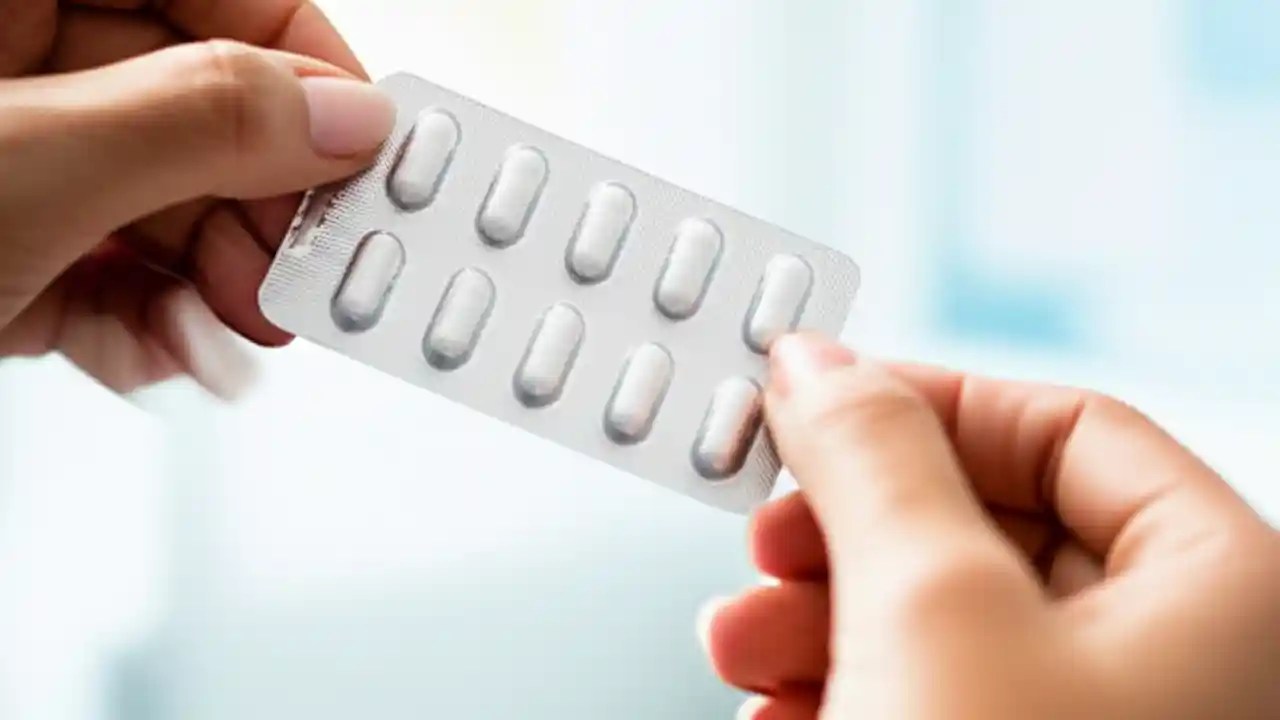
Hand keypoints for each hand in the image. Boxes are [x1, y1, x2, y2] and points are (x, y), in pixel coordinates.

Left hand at [0, 1, 394, 397]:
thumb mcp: (29, 165)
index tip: (368, 148)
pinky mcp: (5, 254)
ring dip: (218, 284)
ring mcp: (18, 165)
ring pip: (167, 204)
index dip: (303, 65)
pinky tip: (162, 348)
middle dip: (262, 207)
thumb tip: (345, 117)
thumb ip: (199, 125)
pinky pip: (111, 274)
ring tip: (232, 327)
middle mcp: (21, 68)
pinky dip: (150, 324)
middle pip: (201, 111)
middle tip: (306, 263)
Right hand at [700, 333, 1279, 718]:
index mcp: (1226, 591)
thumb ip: (873, 459)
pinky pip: (935, 699)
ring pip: (944, 625)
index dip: (927, 402)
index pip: (1072, 429)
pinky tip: (778, 712)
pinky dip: (844, 691)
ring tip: (744, 649)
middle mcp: (1186, 660)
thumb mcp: (930, 611)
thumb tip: (818, 365)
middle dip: (846, 538)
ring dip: (819, 622)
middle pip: (989, 531)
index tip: (813, 404)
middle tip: (768, 542)